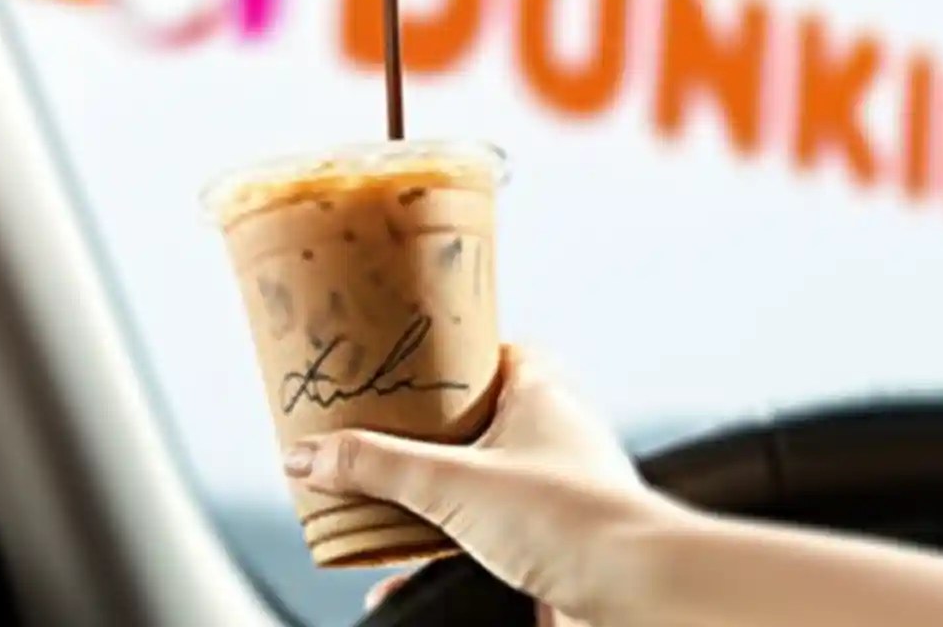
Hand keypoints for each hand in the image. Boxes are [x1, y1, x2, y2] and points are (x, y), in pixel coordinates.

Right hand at [283, 345, 658, 622]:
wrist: (636, 591)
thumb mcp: (453, 483)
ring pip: (483, 480)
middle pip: (480, 417)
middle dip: (427, 433)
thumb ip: (378, 467)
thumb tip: (307, 455)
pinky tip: (403, 575)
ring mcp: (556, 490)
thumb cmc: (568, 517)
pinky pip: (489, 536)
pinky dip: (446, 551)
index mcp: (539, 394)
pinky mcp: (553, 542)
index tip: (402, 361)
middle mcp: (553, 436)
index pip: (495, 351)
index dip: (450, 353)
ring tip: (379, 503)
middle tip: (376, 435)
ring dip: (434, 495)